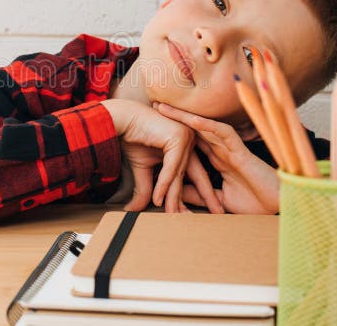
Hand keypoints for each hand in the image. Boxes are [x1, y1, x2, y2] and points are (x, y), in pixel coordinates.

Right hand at [101, 99, 220, 213]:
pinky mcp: (178, 137)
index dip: (199, 195)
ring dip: (175, 198)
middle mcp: (190, 141)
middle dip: (204, 198)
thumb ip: (146, 188)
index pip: (194, 174)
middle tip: (215, 216)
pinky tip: (157, 200)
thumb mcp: (143, 169)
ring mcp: (186, 137)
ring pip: (181, 174)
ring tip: (176, 217)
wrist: (121, 119)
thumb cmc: (133, 139)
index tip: (198, 214)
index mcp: (186, 147)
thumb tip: (135, 210)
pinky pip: (171, 167)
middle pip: (196, 175)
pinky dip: (163, 184)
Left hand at [154, 102, 279, 214]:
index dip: (175, 132)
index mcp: (218, 160)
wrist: (280, 207)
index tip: (154, 124)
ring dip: (184, 116)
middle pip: (195, 129)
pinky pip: (223, 134)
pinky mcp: (242, 152)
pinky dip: (208, 127)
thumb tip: (175, 189)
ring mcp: (232, 149)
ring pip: (205, 126)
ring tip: (164, 107)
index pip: (192, 141)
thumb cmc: (255, 202)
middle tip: (153, 105)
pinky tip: (192, 121)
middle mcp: (222, 150)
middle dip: (175, 117)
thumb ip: (199, 193)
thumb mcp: (218, 199)